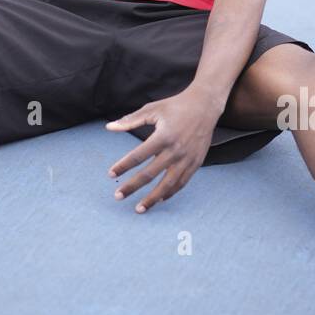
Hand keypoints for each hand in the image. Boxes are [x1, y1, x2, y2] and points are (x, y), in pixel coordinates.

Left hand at [105, 87, 220, 211]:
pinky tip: (159, 199)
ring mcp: (187, 158)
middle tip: (118, 196)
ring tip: (139, 208)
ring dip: (152, 198)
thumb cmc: (176, 106)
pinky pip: (182, 183)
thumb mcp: (152, 109)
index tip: (111, 174)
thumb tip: (109, 127)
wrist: (205, 106)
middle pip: (150, 174)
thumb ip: (130, 120)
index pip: (138, 156)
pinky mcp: (196, 162)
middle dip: (132, 187)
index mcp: (163, 136)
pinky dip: (170, 193)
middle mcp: (175, 150)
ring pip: (167, 184)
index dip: (123, 166)